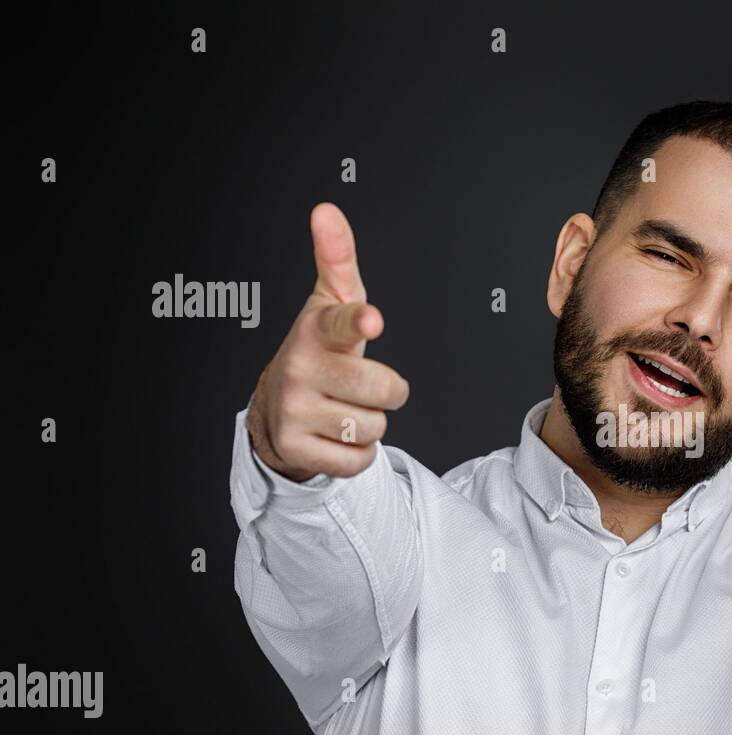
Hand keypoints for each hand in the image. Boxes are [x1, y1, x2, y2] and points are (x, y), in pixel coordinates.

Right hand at [246, 203, 409, 480]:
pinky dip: (356, 454)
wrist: (276, 407)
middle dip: (387, 393)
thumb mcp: (331, 304)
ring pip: (374, 427)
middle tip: (362, 385)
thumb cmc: (320, 350)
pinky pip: (358, 460)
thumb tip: (326, 209)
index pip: (342, 322)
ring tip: (343, 408)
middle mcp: (301, 367)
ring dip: (370, 424)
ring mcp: (295, 409)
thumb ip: (337, 258)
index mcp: (316, 330)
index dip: (358, 321)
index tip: (371, 319)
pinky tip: (335, 436)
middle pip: (384, 390)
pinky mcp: (296, 448)